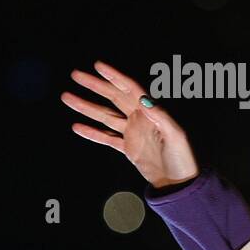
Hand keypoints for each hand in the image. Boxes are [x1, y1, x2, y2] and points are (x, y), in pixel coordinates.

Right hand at [62, 60, 200, 189]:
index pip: (129, 88)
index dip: (114, 77)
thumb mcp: (176, 137)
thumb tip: (145, 101)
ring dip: (86, 107)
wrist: (177, 183)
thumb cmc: (181, 159)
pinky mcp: (128, 148)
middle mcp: (139, 118)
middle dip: (94, 86)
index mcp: (150, 111)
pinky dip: (92, 133)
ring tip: (67, 98)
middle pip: (113, 97)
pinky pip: (106, 138)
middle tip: (76, 75)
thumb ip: (161, 118)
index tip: (98, 66)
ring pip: (105, 116)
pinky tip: (77, 127)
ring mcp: (132, 132)